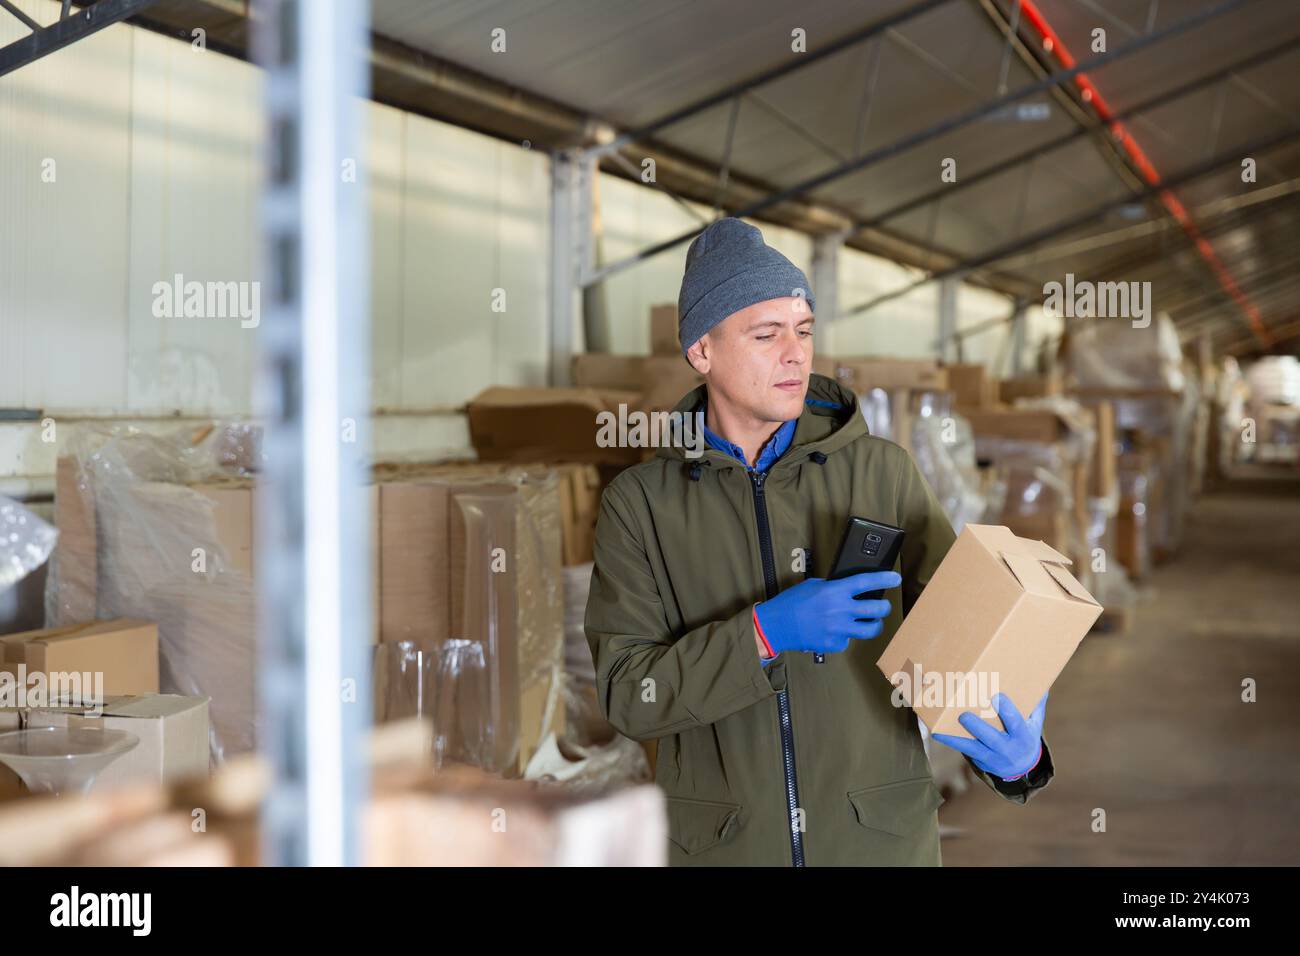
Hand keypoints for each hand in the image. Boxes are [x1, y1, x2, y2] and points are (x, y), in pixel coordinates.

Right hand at [754, 571, 900, 656]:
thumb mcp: (813, 586)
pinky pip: (849, 639)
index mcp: (834, 591)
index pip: (866, 582)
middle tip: (883, 606)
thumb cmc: (791, 602)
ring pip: (871, 629)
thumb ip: (833, 587)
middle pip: (877, 609)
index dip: (884, 579)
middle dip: (884, 607)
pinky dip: (846, 635)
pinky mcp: (835, 644)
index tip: (895, 578)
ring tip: (871, 622)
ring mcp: (839, 629)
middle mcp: (840, 610)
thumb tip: (848, 589)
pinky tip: (835, 631)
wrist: (776, 625)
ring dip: (874, 624)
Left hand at [932, 692, 1047, 779]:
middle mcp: (1008, 749)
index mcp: (1023, 736)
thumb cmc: (1026, 735)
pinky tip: (937, 733)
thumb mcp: (1035, 722)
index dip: (1008, 711)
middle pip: (992, 739)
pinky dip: (951, 741)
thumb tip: (1042, 683)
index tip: (997, 696)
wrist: (1022, 767)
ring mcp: (993, 757)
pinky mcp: (980, 761)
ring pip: (973, 748)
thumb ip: (1036, 704)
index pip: (1016, 723)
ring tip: (940, 729)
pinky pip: (964, 751)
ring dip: (956, 738)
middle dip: (978, 728)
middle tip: (964, 715)